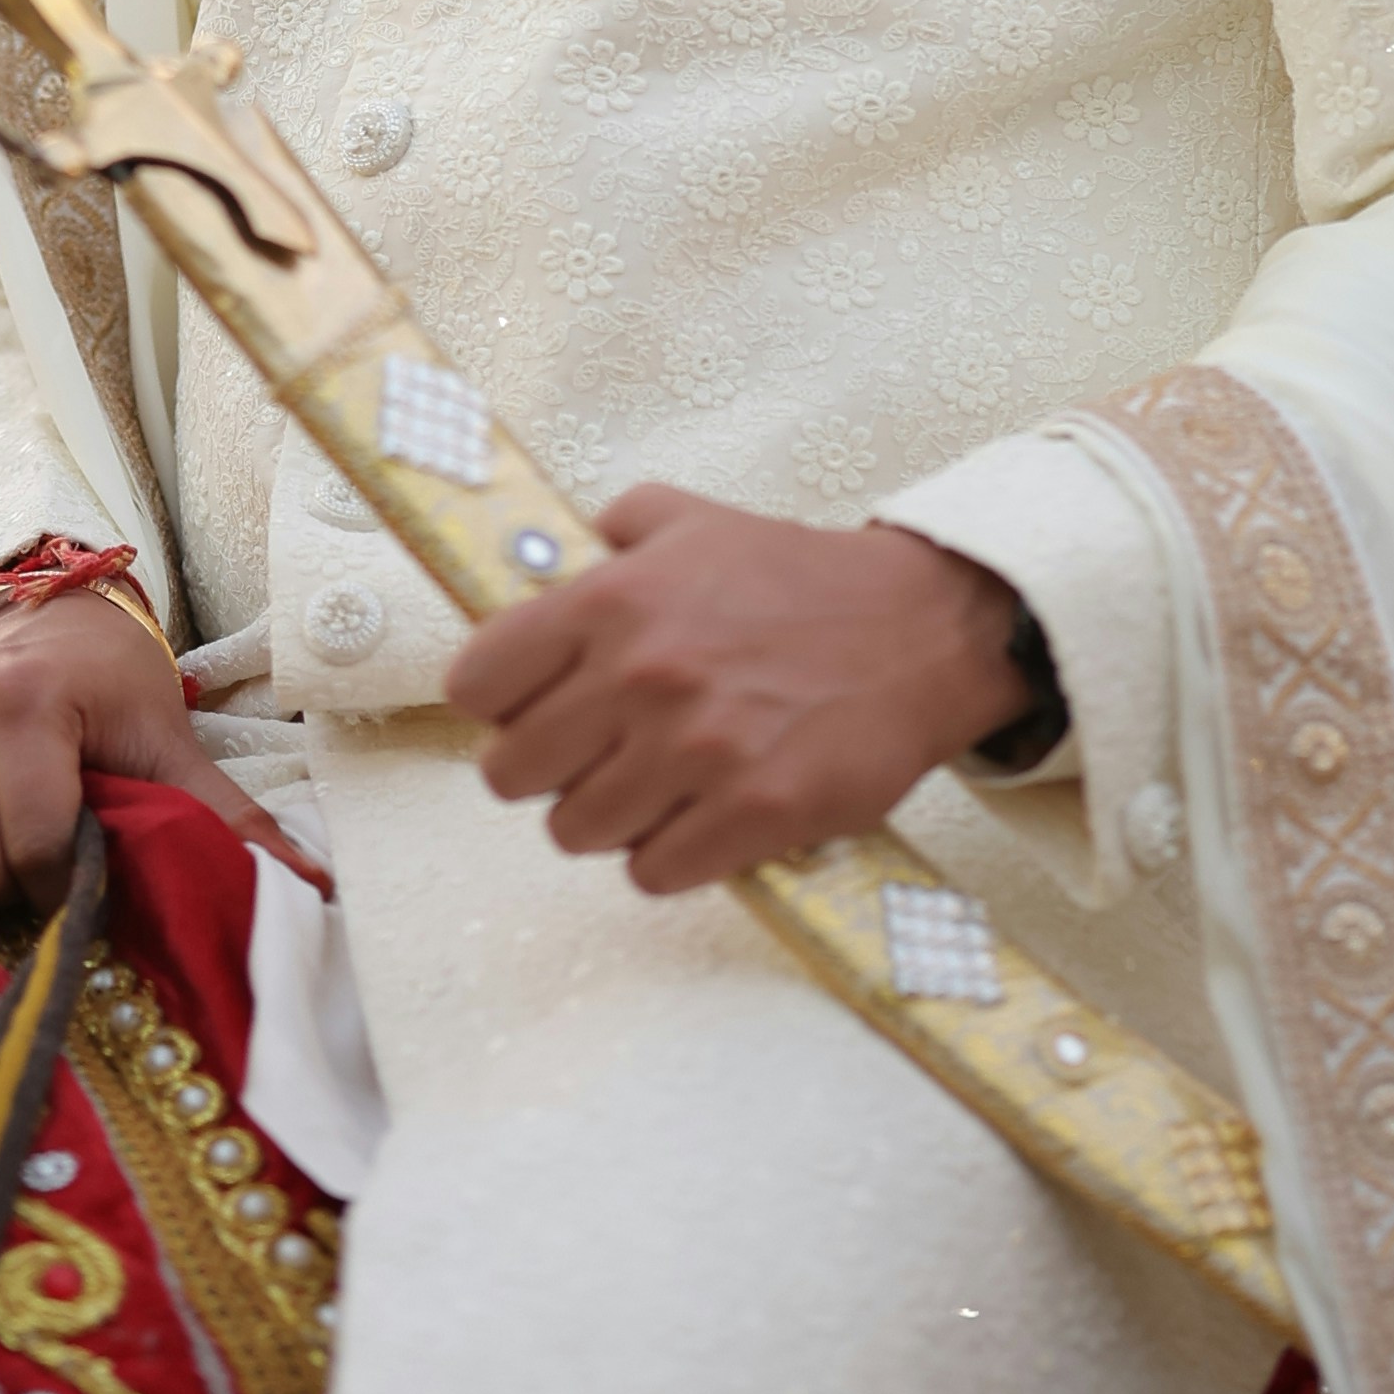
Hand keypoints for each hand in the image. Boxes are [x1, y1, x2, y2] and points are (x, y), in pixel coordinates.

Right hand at [0, 580, 308, 923]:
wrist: (39, 618)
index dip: (63, 883)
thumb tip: (312, 893)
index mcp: (23, 703)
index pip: (28, 843)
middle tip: (36, 879)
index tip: (85, 875)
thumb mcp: (167, 739)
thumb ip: (225, 818)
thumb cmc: (108, 686)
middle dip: (5, 894)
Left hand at [444, 486, 1037, 898]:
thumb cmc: (796, 578)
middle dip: (542, 769)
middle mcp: (642, 677)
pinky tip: (695, 819)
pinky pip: (652, 873)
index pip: (476, 683)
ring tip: (646, 788)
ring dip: (603, 817)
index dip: (494, 703)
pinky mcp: (753, 815)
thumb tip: (548, 561)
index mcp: (611, 600)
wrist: (917, 631)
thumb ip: (609, 533)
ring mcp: (697, 752)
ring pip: (575, 832)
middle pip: (510, 774)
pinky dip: (665, 856)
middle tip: (586, 756)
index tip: (523, 706)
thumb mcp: (689, 520)